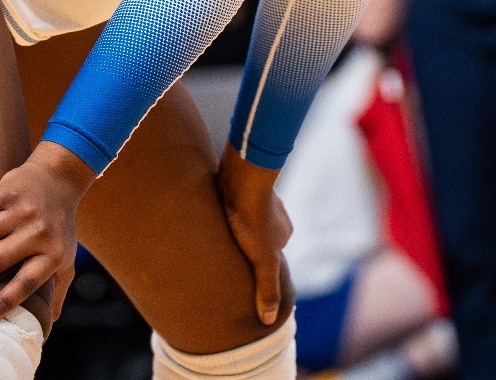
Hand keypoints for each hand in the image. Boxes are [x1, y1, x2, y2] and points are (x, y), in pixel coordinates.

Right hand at [0, 141, 89, 326]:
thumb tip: (49, 323)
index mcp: (50, 255)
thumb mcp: (67, 258)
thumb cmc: (60, 227)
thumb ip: (58, 289)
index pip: (27, 283)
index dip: (6, 301)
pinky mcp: (7, 192)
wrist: (61, 178)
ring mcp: (21, 211)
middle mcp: (36, 233)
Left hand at [217, 143, 292, 326]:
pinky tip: (211, 218)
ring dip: (233, 229)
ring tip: (215, 240)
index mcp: (285, 231)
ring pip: (244, 219)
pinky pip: (232, 203)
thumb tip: (268, 321)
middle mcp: (276, 213)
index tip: (240, 274)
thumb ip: (267, 288)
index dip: (256, 266)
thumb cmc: (252, 217)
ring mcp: (258, 196)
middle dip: (244, 247)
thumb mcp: (262, 259)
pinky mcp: (239, 184)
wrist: (241, 174)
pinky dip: (224, 212)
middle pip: (258, 236)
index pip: (270, 256)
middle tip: (225, 259)